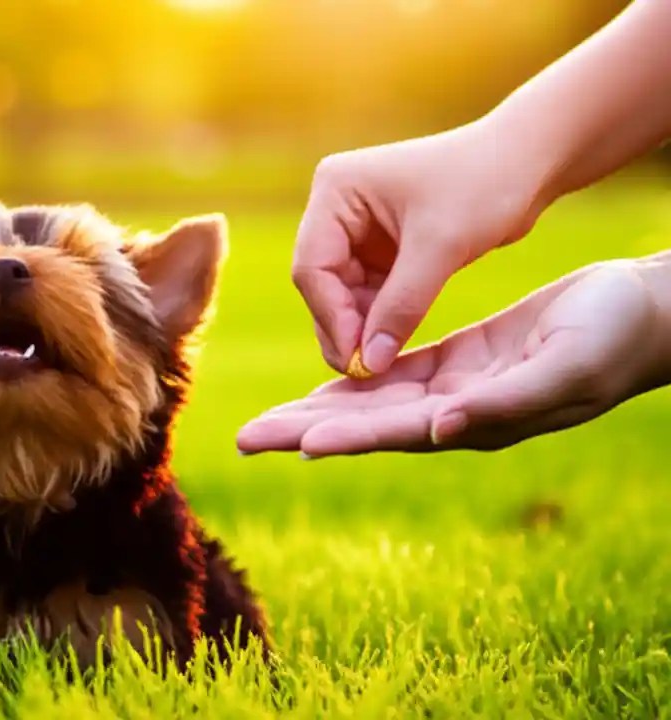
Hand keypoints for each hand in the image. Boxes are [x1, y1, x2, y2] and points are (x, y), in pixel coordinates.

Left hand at [239, 259, 670, 456]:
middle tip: (244, 439)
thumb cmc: (615, 336)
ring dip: (316, 410)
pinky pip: (393, 373)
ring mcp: (455, 390)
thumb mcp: (563, 367)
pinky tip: (320, 381)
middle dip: (303, 430)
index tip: (292, 443)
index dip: (342, 435)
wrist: (645, 315)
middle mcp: (455, 414)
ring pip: (370, 402)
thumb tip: (438, 430)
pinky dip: (355, 378)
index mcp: (475, 419)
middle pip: (364, 425)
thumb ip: (502, 403)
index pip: (392, 430)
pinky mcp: (459, 363)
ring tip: (264, 420)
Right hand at [293, 120, 548, 375]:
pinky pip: (368, 294)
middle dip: (343, 326)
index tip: (357, 357)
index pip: (313, 266)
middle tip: (364, 370)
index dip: (331, 315)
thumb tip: (368, 364)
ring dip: (361, 328)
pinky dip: (379, 320)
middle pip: (322, 283)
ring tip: (379, 364)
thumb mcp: (440, 248)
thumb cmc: (486, 184)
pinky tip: (391, 346)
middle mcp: (337, 208)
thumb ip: (401, 307)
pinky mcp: (382, 248)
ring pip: (342, 294)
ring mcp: (357, 229)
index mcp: (335, 190)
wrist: (531, 161)